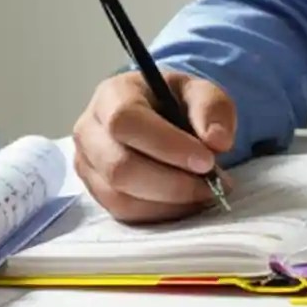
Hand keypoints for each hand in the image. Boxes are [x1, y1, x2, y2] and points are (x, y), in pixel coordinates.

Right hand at [73, 70, 236, 223]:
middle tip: (211, 183)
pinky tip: (186, 202)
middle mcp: (90, 131)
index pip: (125, 121)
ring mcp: (88, 165)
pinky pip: (125, 213)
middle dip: (173, 183)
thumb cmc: (177, 103)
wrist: (162, 118)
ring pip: (121, 197)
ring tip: (203, 192)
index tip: (206, 161)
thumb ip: (212, 109)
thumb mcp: (201, 92)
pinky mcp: (97, 192)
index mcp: (112, 96)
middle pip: (120, 168)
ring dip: (170, 203)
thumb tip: (217, 140)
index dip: (166, 145)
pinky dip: (162, 214)